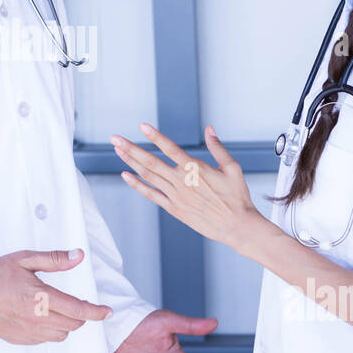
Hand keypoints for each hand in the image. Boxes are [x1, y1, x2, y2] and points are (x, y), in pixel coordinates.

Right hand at [0, 248, 112, 344]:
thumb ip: (55, 259)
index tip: (107, 312)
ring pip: (62, 335)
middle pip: (73, 324)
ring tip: (58, 309)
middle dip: (81, 314)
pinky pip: (46, 340)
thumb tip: (77, 256)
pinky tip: (41, 318)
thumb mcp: (25, 259)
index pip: (79, 309)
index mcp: (41, 298)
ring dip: (67, 324)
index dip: (97, 312)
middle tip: (76, 302)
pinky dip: (51, 331)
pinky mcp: (20, 339)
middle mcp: (37, 318)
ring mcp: (28, 332)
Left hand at [111, 123, 271, 249]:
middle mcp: (181, 181)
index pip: (170, 148)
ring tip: (118, 151)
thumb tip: (209, 129)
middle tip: (115, 139)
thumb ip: (218, 148)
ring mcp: (176, 196)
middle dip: (130, 148)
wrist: (236, 226)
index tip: (142, 126)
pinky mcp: (174, 209)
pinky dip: (138, 185)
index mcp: (195, 169)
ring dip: (131, 162)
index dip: (155, 136)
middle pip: (151, 161)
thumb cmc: (237, 198)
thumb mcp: (232, 168)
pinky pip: (151, 195)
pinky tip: (126, 176)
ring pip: (148, 176)